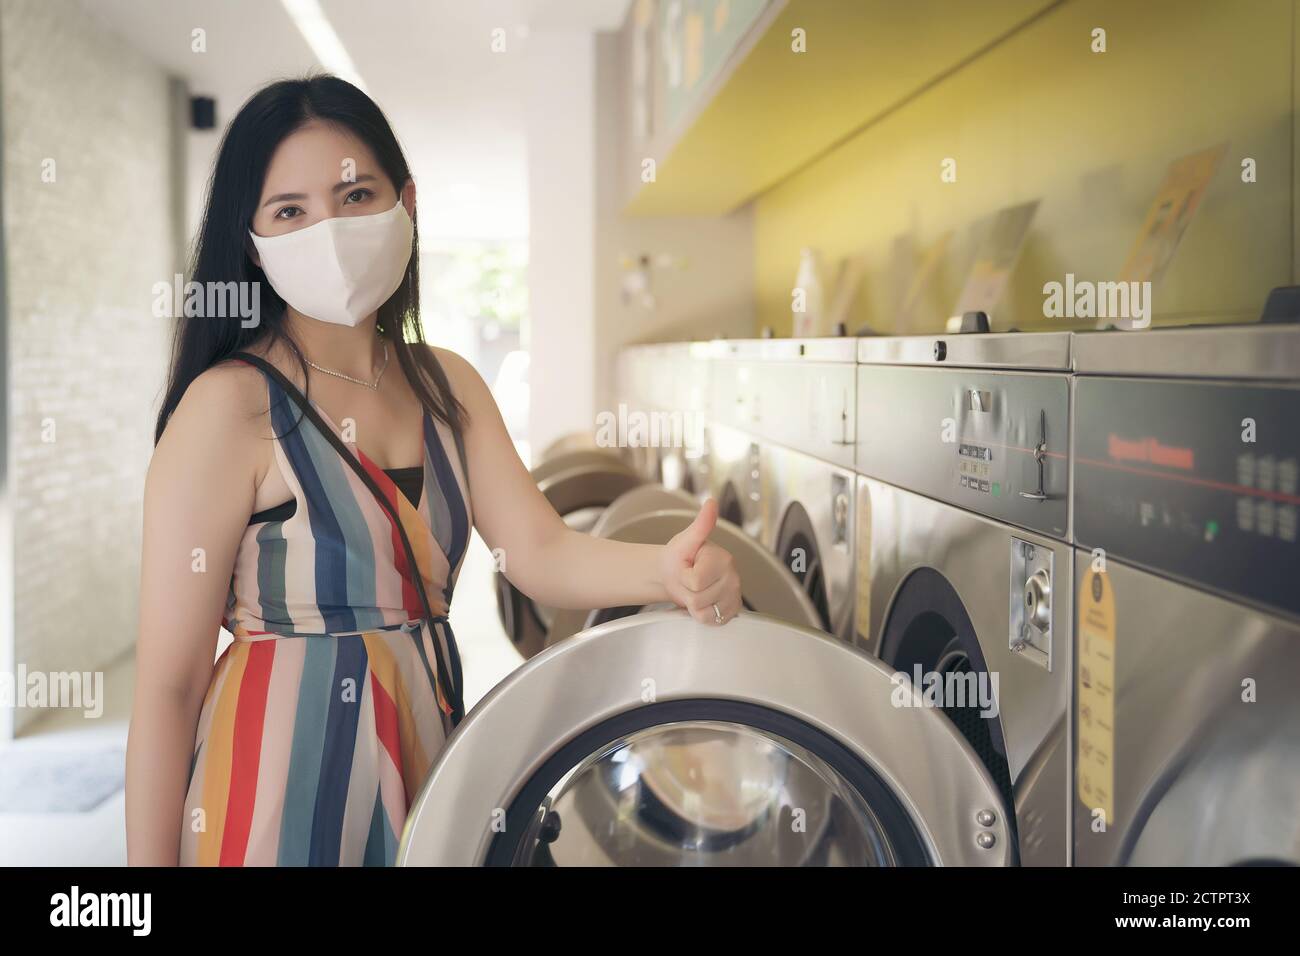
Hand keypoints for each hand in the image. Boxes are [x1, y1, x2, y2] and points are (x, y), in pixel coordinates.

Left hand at [659, 498, 741, 624]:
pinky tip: (702, 602)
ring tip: (694, 590)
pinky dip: (701, 615)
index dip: (684, 577)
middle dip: (687, 592)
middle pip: (698, 598)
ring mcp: (734, 595)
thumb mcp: (685, 540)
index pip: (696, 581)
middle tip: (689, 581)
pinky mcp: (732, 611)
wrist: (675, 575)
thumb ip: (700, 524)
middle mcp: (733, 577)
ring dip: (692, 604)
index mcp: (723, 558)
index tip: (688, 567)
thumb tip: (711, 503)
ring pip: (703, 612)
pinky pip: (710, 621)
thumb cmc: (678, 558)